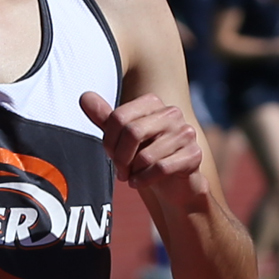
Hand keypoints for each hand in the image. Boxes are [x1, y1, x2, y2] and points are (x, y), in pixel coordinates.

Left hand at [80, 92, 206, 204]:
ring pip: (146, 155)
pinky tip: (140, 182)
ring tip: (132, 176)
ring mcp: (186, 133)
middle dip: (120, 157)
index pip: (118, 117)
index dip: (108, 141)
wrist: (172, 183)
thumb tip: (84, 96)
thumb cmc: (144, 155)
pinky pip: (161, 168)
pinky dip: (144, 179)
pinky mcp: (194, 154)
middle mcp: (172, 113)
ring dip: (133, 171)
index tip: (110, 155)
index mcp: (152, 103)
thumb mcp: (121, 138)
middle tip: (119, 170)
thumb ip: (105, 118)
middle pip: (132, 132)